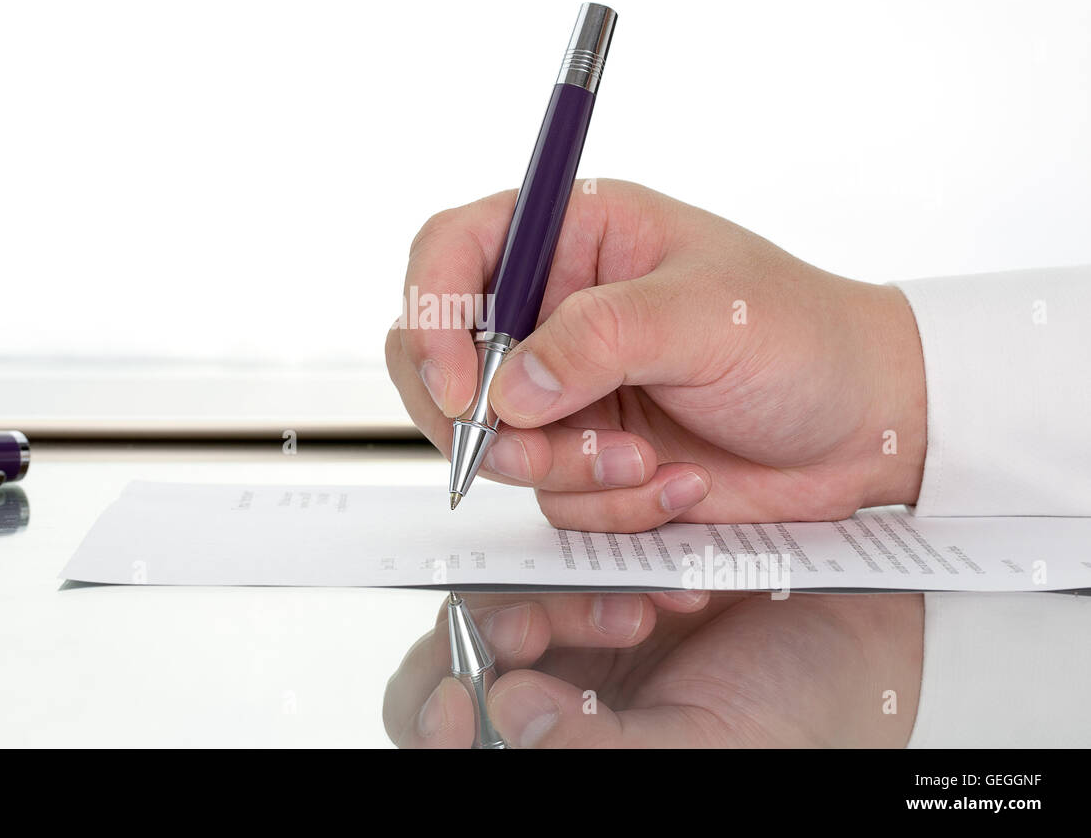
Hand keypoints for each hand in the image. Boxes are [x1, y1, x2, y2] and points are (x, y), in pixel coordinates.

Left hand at [383, 590, 923, 747]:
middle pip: (463, 669)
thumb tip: (506, 713)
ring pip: (505, 607)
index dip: (440, 720)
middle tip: (541, 631)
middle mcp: (557, 698)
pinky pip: (558, 559)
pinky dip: (593, 567)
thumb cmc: (797, 717)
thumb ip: (594, 749)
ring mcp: (576, 637)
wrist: (869, 638)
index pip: (460, 735)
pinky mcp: (603, 576)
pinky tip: (658, 588)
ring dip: (555, 605)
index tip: (465, 700)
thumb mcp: (699, 749)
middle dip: (496, 648)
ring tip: (637, 611)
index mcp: (565, 746)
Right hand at [386, 180, 926, 528]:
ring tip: (647, 462)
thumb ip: (600, 339)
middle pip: (438, 359)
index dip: (431, 317)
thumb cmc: (804, 336)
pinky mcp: (582, 454)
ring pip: (492, 443)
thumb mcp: (707, 314)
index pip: (452, 252)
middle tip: (535, 453)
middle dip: (478, 422)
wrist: (864, 429)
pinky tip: (677, 483)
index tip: (461, 390)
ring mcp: (563, 388)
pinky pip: (549, 495)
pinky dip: (607, 504)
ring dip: (562, 471)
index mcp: (573, 236)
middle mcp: (552, 310)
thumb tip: (509, 388)